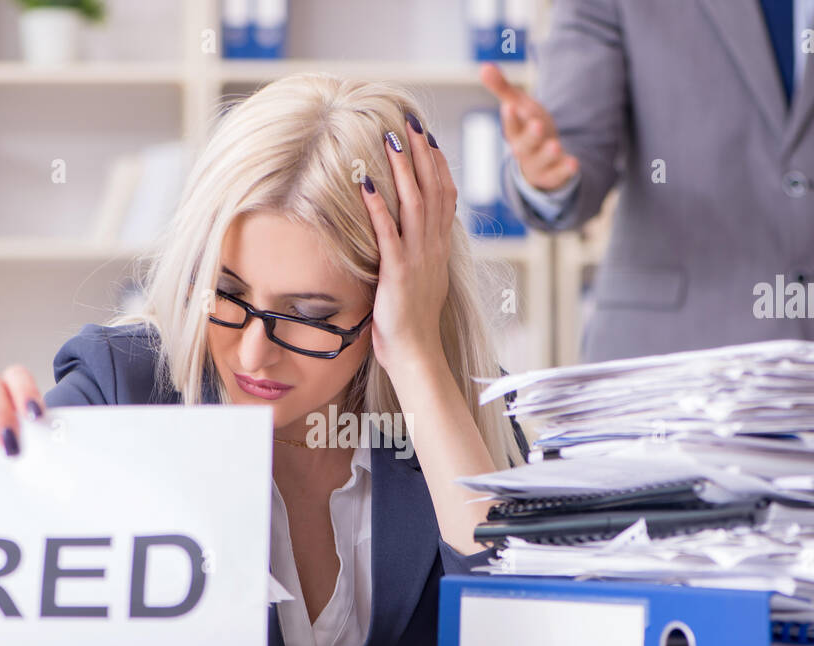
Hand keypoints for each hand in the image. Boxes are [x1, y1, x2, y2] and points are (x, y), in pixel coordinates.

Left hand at [358, 114, 455, 379]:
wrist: (417, 354)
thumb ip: (420, 254)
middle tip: (411, 122)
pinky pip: (388, 233)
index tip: (429, 137)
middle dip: (422, 154)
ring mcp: (417, 259)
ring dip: (403, 169)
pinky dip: (378, 207)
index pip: (446, 196)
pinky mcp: (397, 273)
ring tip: (391, 140)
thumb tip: (415, 236)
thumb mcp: (423, 280)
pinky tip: (367, 184)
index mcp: (440, 248)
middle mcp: (433, 248)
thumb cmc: (413, 322)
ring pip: (415, 204)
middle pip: (434, 190)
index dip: (438, 164)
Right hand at [481, 63, 579, 190]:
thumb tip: (484, 67)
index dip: (510, 117)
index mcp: (515, 132)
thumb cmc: (528, 127)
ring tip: (555, 146)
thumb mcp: (519, 106)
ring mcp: (538, 164)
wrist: (542, 159)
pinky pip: (558, 175)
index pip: (510, 125)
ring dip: (548, 154)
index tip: (509, 106)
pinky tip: (574, 163)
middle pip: (525, 145)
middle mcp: (524, 150)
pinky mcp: (553, 175)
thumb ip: (502, 88)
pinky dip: (565, 170)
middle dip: (531, 136)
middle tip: (537, 125)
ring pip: (540, 161)